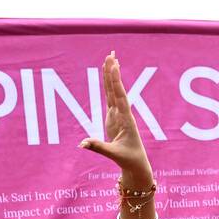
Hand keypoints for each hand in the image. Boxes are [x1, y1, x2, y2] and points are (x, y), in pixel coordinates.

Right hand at [80, 53, 151, 179]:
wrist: (136, 163)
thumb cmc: (128, 158)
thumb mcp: (113, 154)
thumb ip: (98, 147)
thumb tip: (82, 144)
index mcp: (125, 120)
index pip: (119, 97)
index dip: (116, 82)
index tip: (114, 67)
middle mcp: (123, 114)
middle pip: (116, 89)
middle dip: (113, 72)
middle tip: (111, 54)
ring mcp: (118, 114)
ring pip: (113, 91)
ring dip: (111, 75)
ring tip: (110, 58)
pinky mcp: (113, 117)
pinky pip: (111, 97)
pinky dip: (109, 85)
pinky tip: (109, 75)